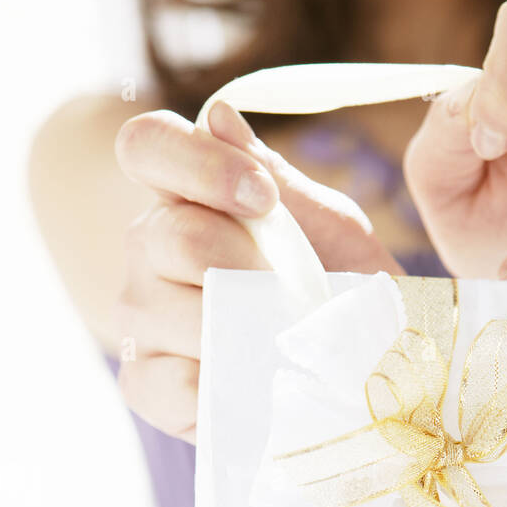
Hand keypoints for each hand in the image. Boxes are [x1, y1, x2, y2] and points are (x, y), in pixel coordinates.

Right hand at [114, 102, 400, 439]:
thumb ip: (282, 183)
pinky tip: (258, 388)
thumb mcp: (332, 231)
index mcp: (184, 195)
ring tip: (287, 346)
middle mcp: (148, 250)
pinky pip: (173, 383)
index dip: (198, 164)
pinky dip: (228, 389)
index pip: (146, 145)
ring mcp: (139, 319)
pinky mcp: (146, 386)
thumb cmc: (343, 292)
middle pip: (173, 237)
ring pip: (178, 313)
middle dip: (251, 268)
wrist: (366, 377)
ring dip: (251, 334)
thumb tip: (217, 117)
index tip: (263, 199)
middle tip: (296, 298)